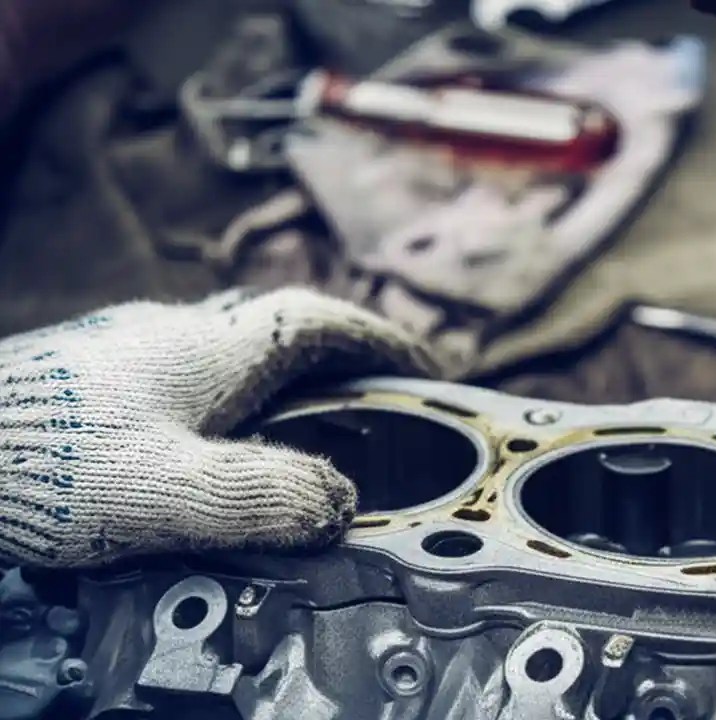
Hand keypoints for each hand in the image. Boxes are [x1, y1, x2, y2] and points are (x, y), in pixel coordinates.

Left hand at [0, 287, 438, 566]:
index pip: (320, 322)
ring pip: (234, 354)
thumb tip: (338, 504)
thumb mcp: (174, 493)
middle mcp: (178, 337)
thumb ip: (269, 497)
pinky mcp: (98, 382)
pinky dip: (231, 404)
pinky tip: (213, 448)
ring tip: (308, 428)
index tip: (422, 367)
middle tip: (375, 398)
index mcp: (213, 351)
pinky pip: (190, 380)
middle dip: (339, 360)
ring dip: (284, 381)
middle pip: (282, 332)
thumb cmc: (45, 466)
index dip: (381, 343)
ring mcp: (134, 353)